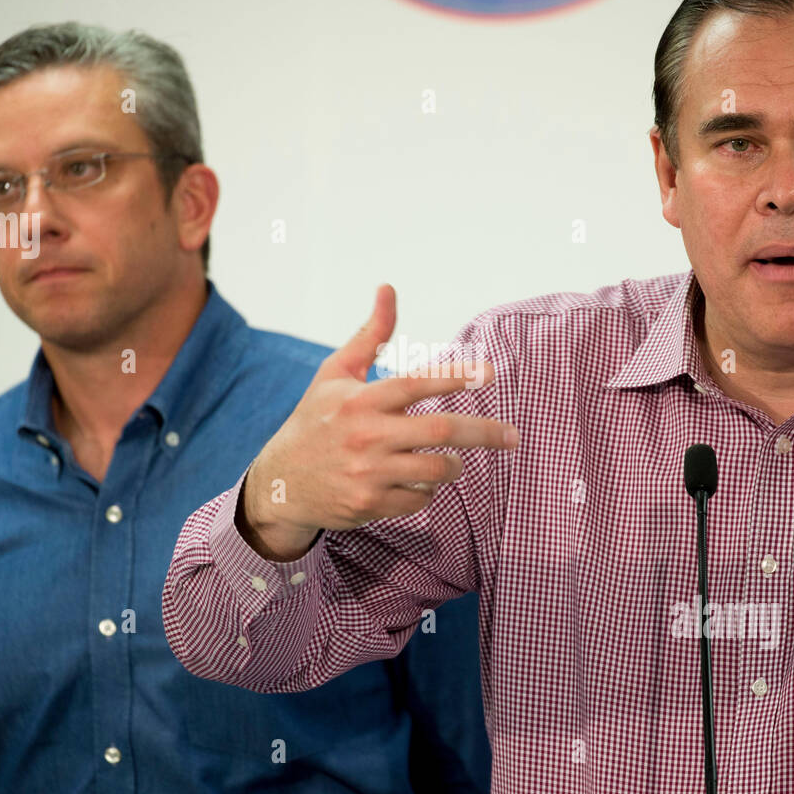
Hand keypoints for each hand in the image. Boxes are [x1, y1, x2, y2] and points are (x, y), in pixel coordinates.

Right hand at [236, 284, 518, 560]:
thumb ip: (371, 335)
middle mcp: (365, 435)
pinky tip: (422, 483)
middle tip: (514, 435)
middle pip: (441, 432)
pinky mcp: (369, 504)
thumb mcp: (336, 372)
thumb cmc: (315, 419)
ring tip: (456, 461)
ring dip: (455, 466)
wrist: (280, 481)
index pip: (417, 384)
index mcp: (360, 399)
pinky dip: (429, 491)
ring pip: (436, 471)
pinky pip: (419, 500)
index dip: (457, 376)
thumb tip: (388, 288)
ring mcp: (367, 473)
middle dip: (486, 432)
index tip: (490, 372)